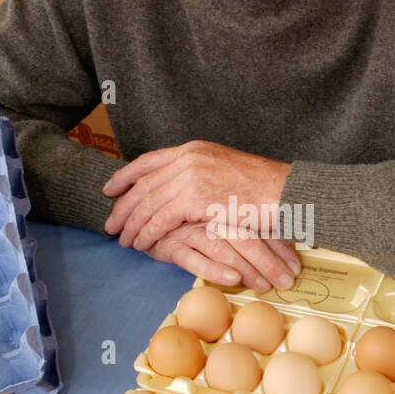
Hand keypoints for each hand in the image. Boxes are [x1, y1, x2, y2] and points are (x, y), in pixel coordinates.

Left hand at [102, 139, 291, 252]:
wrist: (285, 192)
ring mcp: (190, 176)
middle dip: (123, 206)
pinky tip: (142, 244)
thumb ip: (201, 174)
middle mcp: (188, 158)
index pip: (148, 160)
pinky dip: (148, 233)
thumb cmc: (264, 188)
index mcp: (193, 149)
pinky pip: (161, 219)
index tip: (109, 189)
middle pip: (143, 183)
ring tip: (124, 240)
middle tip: (111, 224)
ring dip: (133, 225)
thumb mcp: (226, 170)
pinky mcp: (195, 198)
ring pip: (148, 203)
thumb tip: (184, 188)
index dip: (125, 175)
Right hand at [143, 221, 300, 292]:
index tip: (296, 268)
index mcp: (224, 207)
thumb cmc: (183, 222)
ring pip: (224, 248)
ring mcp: (190, 229)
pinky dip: (213, 268)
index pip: (258, 226)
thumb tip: (277, 246)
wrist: (139, 213)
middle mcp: (210, 216)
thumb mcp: (215, 221)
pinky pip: (194, 258)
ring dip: (247, 268)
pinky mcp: (171, 244)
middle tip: (286, 284)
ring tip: (264, 287)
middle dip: (269, 262)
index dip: (279, 247)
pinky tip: (231, 279)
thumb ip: (243, 229)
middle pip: (246, 237)